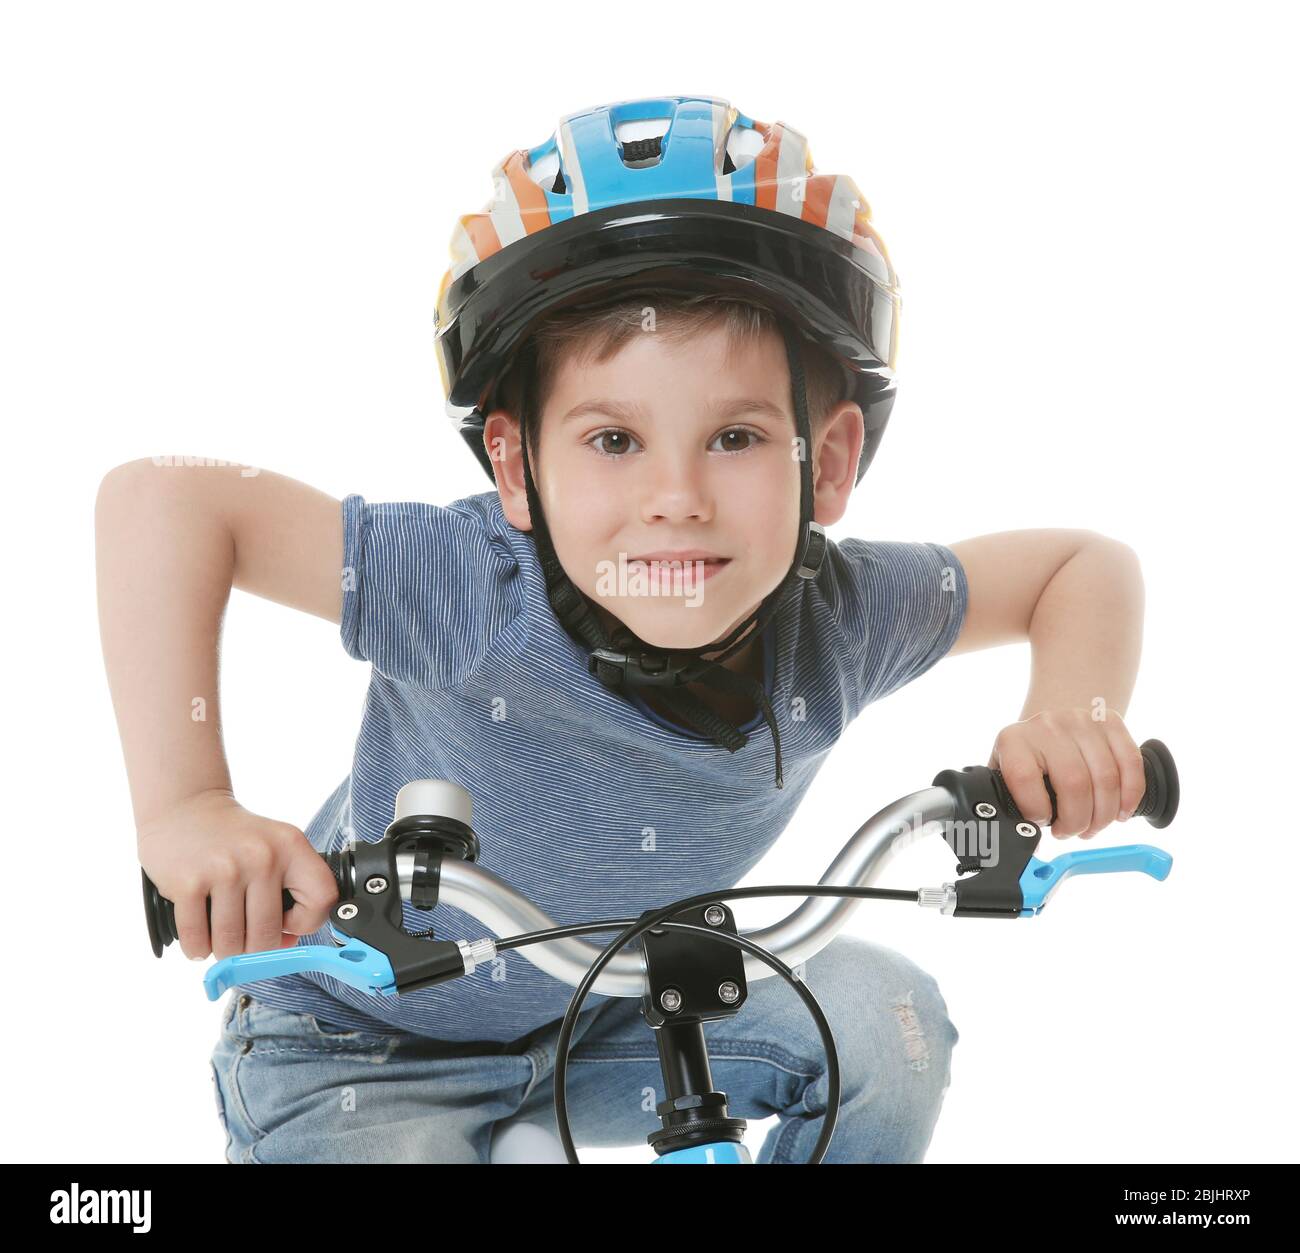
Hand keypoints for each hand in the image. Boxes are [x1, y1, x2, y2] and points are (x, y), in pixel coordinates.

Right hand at [138, 789, 338, 959]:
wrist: (184, 808)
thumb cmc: (233, 838)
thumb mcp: (273, 849)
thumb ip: (288, 892)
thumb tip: (287, 943)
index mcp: (291, 845)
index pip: (322, 898)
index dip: (308, 922)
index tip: (288, 921)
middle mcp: (261, 855)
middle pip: (268, 933)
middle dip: (256, 949)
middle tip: (246, 943)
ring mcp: (224, 869)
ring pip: (231, 942)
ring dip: (225, 952)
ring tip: (222, 940)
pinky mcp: (188, 882)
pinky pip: (197, 939)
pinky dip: (197, 949)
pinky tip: (200, 939)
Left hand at [987, 707, 1145, 838]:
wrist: (1050, 724)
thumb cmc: (1029, 758)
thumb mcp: (1008, 775)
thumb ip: (1011, 803)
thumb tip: (1023, 839)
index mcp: (1013, 740)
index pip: (1024, 778)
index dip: (1037, 811)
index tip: (1042, 822)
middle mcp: (1047, 725)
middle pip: (1074, 783)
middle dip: (1078, 821)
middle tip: (1074, 832)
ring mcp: (1081, 720)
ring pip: (1106, 778)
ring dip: (1105, 815)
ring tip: (1095, 826)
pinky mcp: (1110, 722)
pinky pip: (1130, 763)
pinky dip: (1131, 796)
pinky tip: (1120, 812)